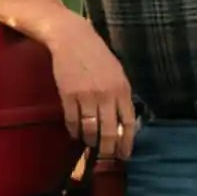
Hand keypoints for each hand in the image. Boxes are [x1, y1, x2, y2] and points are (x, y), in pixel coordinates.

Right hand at [46, 15, 135, 159]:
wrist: (72, 38)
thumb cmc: (97, 55)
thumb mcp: (117, 73)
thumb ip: (121, 96)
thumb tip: (124, 123)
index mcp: (122, 89)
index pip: (128, 123)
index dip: (126, 143)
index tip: (124, 154)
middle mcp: (106, 95)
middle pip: (108, 132)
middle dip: (107, 149)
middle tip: (105, 157)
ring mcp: (87, 96)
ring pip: (90, 130)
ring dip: (90, 141)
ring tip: (90, 144)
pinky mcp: (68, 96)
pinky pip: (72, 121)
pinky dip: (74, 131)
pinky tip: (75, 133)